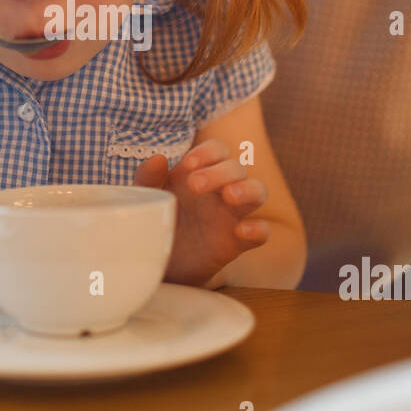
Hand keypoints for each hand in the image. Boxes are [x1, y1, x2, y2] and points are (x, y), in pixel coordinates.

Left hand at [132, 138, 269, 286]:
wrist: (157, 261)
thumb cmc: (156, 220)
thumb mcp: (147, 198)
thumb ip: (148, 178)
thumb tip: (158, 159)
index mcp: (200, 172)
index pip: (217, 150)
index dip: (208, 152)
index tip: (188, 164)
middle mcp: (220, 189)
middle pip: (237, 168)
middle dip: (220, 172)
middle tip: (195, 185)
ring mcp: (231, 215)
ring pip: (258, 191)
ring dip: (248, 189)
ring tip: (230, 195)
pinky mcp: (237, 242)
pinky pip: (262, 232)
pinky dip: (258, 229)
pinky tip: (241, 231)